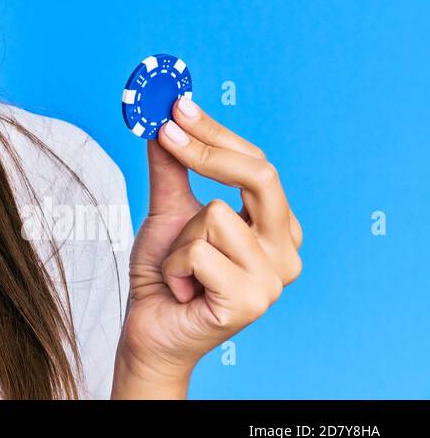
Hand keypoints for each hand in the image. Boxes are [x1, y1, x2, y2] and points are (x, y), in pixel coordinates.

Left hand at [117, 98, 303, 388]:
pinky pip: (199, 252)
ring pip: (215, 215)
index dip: (216, 132)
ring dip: (179, 240)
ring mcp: (274, 278)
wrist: (150, 330)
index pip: (256, 164)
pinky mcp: (252, 301)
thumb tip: (165, 120)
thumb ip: (173, 167)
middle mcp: (286, 250)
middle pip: (259, 175)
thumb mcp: (168, 210)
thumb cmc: (165, 274)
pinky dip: (174, 267)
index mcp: (277, 225)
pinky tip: (182, 290)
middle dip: (206, 150)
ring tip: (181, 269)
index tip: (177, 107)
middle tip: (165, 130)